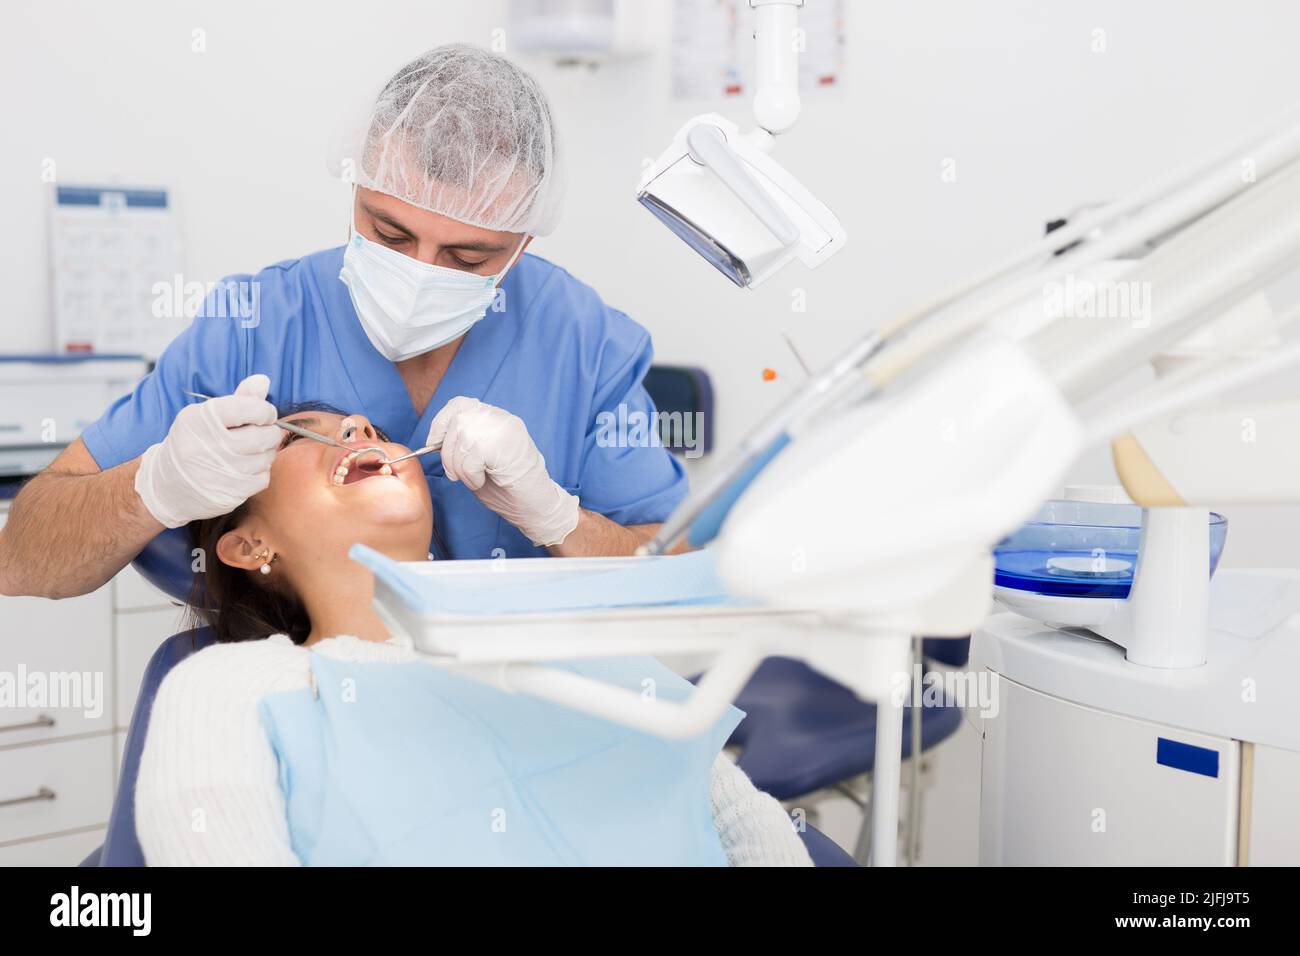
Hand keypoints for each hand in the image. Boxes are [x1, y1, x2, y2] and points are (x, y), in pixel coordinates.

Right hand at [135, 374, 280, 527]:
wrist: (167, 485)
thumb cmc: (193, 442)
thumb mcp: (206, 416)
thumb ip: (238, 399)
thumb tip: (263, 381)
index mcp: (198, 420)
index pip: (249, 408)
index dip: (265, 410)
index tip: (263, 414)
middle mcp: (205, 446)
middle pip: (264, 435)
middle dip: (269, 432)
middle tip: (260, 432)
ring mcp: (216, 473)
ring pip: (266, 457)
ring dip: (265, 452)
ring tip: (247, 451)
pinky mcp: (227, 494)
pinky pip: (262, 477)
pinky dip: (259, 471)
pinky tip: (243, 468)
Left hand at [427, 397, 578, 546]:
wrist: (536, 506)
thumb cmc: (507, 487)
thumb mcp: (477, 458)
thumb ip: (460, 443)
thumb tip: (434, 441)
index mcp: (495, 418)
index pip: (459, 404)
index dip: (441, 422)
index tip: (433, 444)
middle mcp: (502, 418)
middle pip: (457, 421)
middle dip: (448, 452)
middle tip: (455, 473)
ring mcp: (507, 430)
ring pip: (463, 439)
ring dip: (460, 467)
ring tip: (474, 479)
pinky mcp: (507, 445)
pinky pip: (472, 456)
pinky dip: (470, 475)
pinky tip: (482, 481)